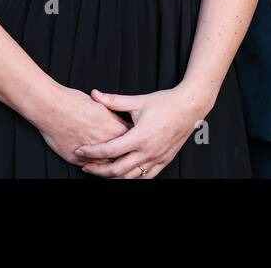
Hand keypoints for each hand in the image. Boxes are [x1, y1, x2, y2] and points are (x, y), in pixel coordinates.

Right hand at [34, 85, 130, 166]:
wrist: (51, 106)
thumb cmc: (74, 102)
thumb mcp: (100, 105)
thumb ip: (112, 117)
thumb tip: (117, 122)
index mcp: (115, 129)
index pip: (131, 141)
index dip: (131, 141)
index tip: (130, 141)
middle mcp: (105, 144)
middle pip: (121, 156)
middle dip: (122, 155)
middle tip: (122, 153)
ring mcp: (91, 154)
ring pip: (106, 166)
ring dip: (108, 163)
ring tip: (108, 160)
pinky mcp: (76, 159)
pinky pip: (89, 167)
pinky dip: (92, 165)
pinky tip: (92, 162)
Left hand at [74, 85, 209, 178]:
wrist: (190, 108)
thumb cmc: (165, 103)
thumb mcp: (137, 101)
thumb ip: (114, 100)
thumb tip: (94, 94)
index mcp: (140, 137)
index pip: (110, 151)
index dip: (92, 152)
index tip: (80, 150)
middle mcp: (148, 152)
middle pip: (117, 170)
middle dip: (98, 170)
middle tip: (85, 166)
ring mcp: (157, 159)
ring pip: (130, 177)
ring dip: (113, 177)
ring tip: (100, 171)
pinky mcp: (164, 161)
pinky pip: (145, 177)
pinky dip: (131, 178)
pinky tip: (122, 174)